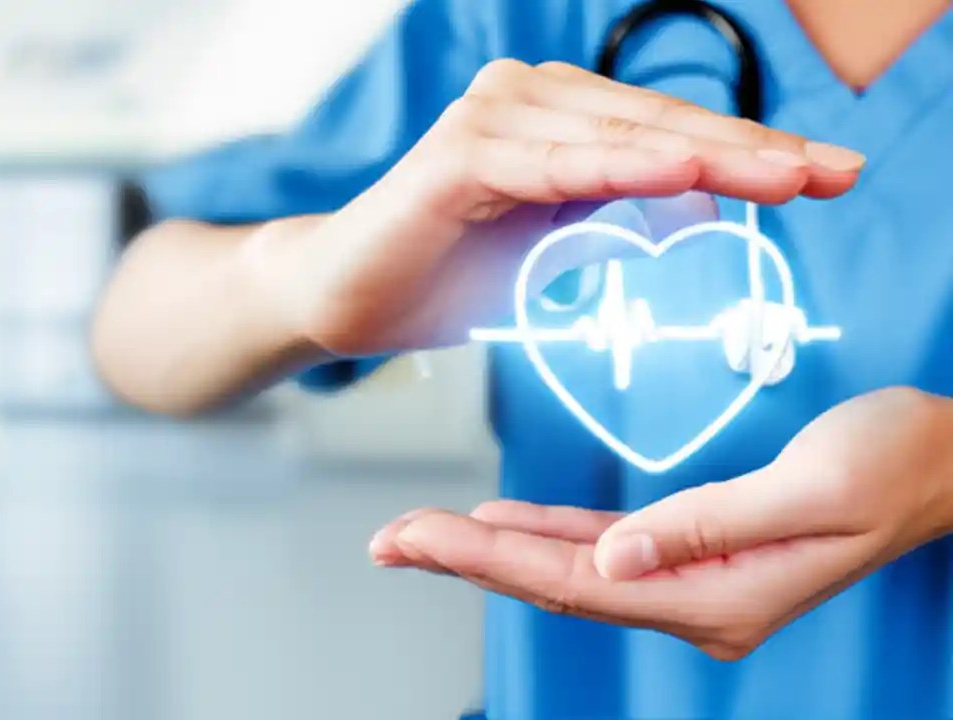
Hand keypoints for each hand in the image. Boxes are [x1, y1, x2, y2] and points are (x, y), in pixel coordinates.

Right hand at [252, 59, 864, 355]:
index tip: (825, 175)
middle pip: (657, 125)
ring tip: (783, 175)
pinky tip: (682, 175)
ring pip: (616, 138)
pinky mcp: (458, 157)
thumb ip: (612, 222)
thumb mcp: (549, 251)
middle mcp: (524, 103)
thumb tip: (692, 211)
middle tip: (832, 173)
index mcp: (552, 122)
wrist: (343, 301)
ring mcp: (490, 122)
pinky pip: (554, 165)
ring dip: (703, 156)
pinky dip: (618, 168)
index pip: (667, 134)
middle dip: (750, 150)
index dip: (748, 153)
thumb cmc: (442, 278)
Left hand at [369, 387, 952, 659]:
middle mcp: (695, 599)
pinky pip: (601, 544)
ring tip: (419, 536)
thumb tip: (610, 558)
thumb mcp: (811, 489)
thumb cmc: (893, 463)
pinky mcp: (694, 545)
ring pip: (568, 565)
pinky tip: (501, 522)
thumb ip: (708, 525)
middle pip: (555, 579)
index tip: (415, 536)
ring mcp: (692, 578)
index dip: (486, 557)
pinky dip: (546, 533)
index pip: (574, 579)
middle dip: (466, 557)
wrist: (943, 461)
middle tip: (385, 539)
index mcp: (717, 594)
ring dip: (492, 549)